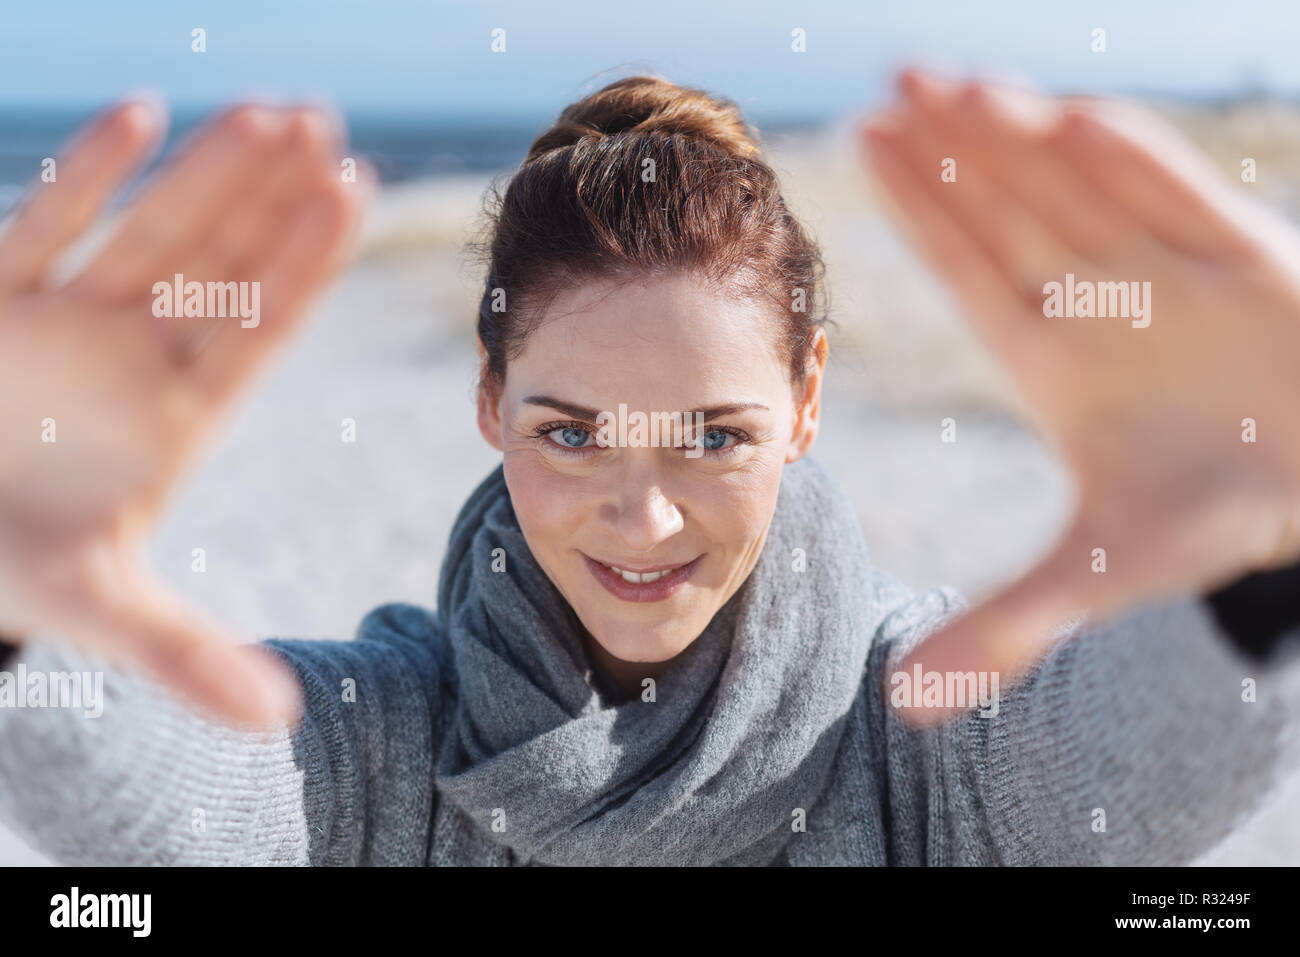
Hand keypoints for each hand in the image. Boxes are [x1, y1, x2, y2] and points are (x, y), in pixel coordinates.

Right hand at [0, 99, 370, 728]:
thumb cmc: (23, 563)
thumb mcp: (103, 613)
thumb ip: (187, 658)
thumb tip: (281, 724)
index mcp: (180, 413)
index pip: (259, 326)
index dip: (307, 266)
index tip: (356, 198)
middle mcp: (137, 352)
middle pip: (223, 262)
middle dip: (274, 200)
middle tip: (332, 132)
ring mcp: (69, 317)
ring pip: (150, 229)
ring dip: (207, 172)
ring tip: (272, 114)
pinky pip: (40, 227)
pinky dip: (84, 176)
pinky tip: (141, 116)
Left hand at [859, 68, 1299, 724]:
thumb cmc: (1210, 517)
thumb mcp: (1098, 574)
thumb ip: (1003, 629)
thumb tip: (903, 710)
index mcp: (1048, 358)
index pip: (966, 270)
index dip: (915, 211)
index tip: (861, 149)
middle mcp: (1097, 302)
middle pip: (1005, 210)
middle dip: (948, 152)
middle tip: (886, 89)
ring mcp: (1167, 271)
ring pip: (1076, 188)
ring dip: (1015, 136)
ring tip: (947, 83)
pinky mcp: (1246, 260)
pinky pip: (1180, 202)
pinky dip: (1132, 165)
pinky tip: (1069, 120)